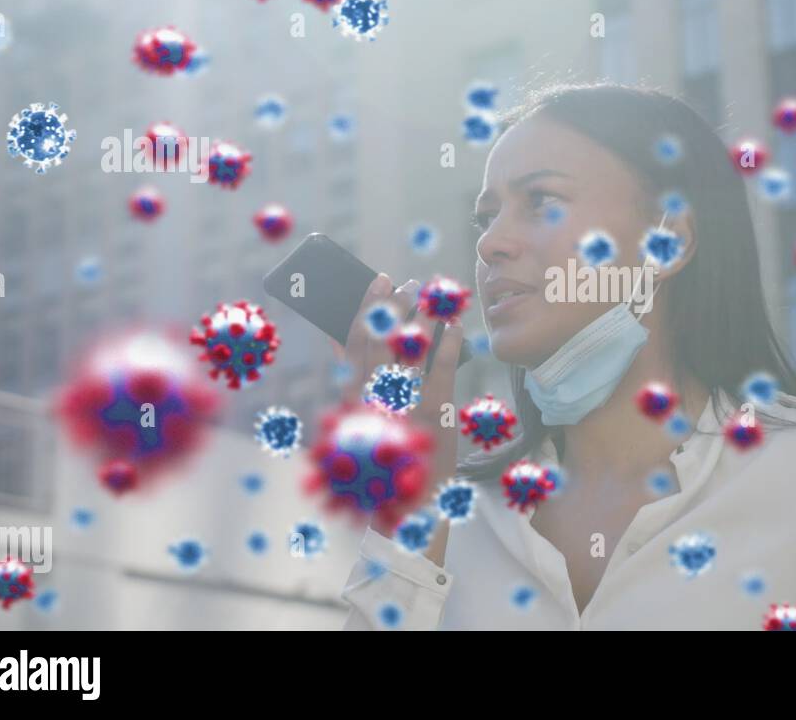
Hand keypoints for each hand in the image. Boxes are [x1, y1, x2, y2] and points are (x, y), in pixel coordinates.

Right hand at [336, 274, 463, 548]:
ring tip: (433, 294)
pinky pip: (443, 371)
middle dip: (396, 307)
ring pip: (413, 350)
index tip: (374, 283)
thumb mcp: (353, 427)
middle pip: (383, 340)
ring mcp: (405, 406)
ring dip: (424, 318)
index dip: (365, 310)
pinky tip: (457, 326)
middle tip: (407, 281)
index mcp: (353, 401)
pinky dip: (450, 345)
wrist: (404, 514)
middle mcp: (375, 400)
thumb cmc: (380, 467)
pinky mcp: (435, 416)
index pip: (354, 345)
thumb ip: (350, 383)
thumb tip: (339, 341)